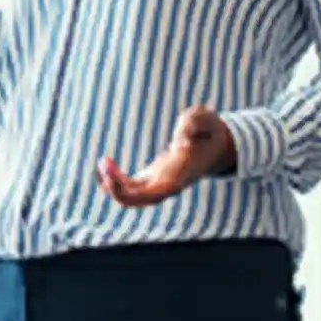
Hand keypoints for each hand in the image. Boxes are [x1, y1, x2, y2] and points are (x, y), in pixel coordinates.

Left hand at [97, 107, 234, 207]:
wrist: (218, 144)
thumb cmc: (210, 130)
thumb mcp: (206, 119)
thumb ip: (194, 122)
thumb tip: (182, 138)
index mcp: (180, 175)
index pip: (154, 194)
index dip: (130, 191)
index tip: (112, 175)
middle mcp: (170, 184)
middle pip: (140, 201)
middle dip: (117, 191)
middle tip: (103, 164)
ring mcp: (161, 183)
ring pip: (134, 198)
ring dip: (114, 186)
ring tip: (102, 162)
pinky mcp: (154, 177)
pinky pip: (132, 188)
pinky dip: (116, 182)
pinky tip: (104, 167)